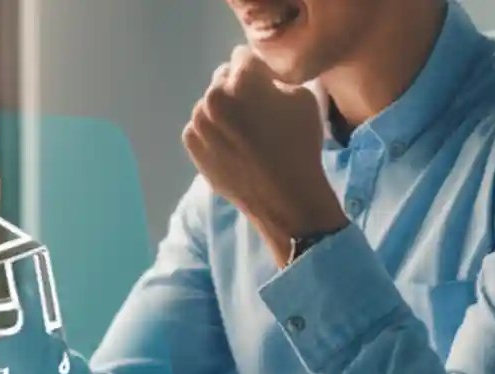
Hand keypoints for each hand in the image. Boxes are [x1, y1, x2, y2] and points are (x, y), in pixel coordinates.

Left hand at [182, 46, 347, 266]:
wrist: (283, 196)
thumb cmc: (298, 144)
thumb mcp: (302, 97)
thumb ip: (276, 79)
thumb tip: (261, 80)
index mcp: (241, 79)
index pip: (243, 56)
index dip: (258, 70)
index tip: (268, 86)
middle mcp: (213, 96)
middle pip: (223, 78)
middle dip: (238, 88)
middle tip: (256, 112)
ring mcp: (198, 122)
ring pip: (210, 104)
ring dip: (224, 111)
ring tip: (244, 133)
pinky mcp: (191, 145)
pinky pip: (200, 128)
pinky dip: (213, 132)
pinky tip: (232, 147)